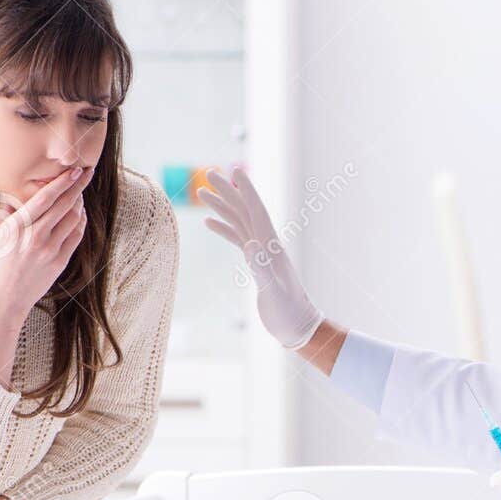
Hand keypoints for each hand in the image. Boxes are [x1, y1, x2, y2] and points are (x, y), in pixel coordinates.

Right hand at [0, 164, 92, 324]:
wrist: (3, 300)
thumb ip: (5, 212)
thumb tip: (12, 192)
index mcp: (17, 226)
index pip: (46, 198)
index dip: (63, 182)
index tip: (75, 170)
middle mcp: (36, 236)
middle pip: (64, 205)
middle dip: (78, 185)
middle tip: (87, 172)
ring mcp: (50, 250)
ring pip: (73, 219)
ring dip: (79, 203)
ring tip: (79, 193)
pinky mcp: (59, 262)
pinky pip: (75, 236)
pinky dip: (80, 222)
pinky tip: (79, 214)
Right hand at [197, 166, 322, 349]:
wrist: (298, 328)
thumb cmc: (288, 313)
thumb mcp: (273, 292)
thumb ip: (262, 268)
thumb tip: (249, 244)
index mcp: (271, 247)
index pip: (257, 211)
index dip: (246, 190)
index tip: (233, 171)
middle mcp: (267, 245)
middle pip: (245, 211)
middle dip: (228, 191)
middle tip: (209, 173)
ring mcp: (262, 253)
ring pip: (240, 222)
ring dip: (223, 206)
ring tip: (203, 192)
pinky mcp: (256, 264)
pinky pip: (238, 239)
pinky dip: (224, 228)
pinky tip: (210, 223)